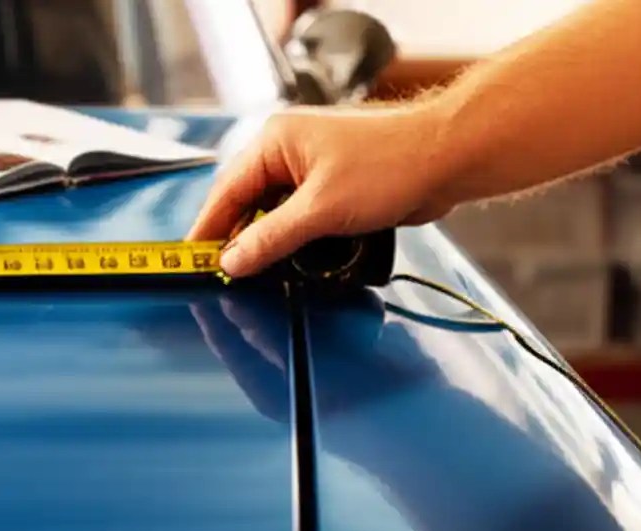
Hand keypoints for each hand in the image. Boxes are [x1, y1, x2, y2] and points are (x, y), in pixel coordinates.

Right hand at [187, 104, 457, 277]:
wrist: (447, 158)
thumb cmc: (391, 164)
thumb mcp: (321, 210)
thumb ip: (272, 238)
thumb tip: (233, 260)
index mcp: (275, 142)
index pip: (226, 191)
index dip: (209, 229)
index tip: (193, 262)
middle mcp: (289, 152)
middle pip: (248, 204)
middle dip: (241, 241)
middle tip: (228, 278)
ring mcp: (314, 170)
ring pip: (276, 215)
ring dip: (272, 244)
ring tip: (259, 277)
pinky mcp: (336, 188)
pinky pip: (303, 219)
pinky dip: (297, 242)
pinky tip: (296, 265)